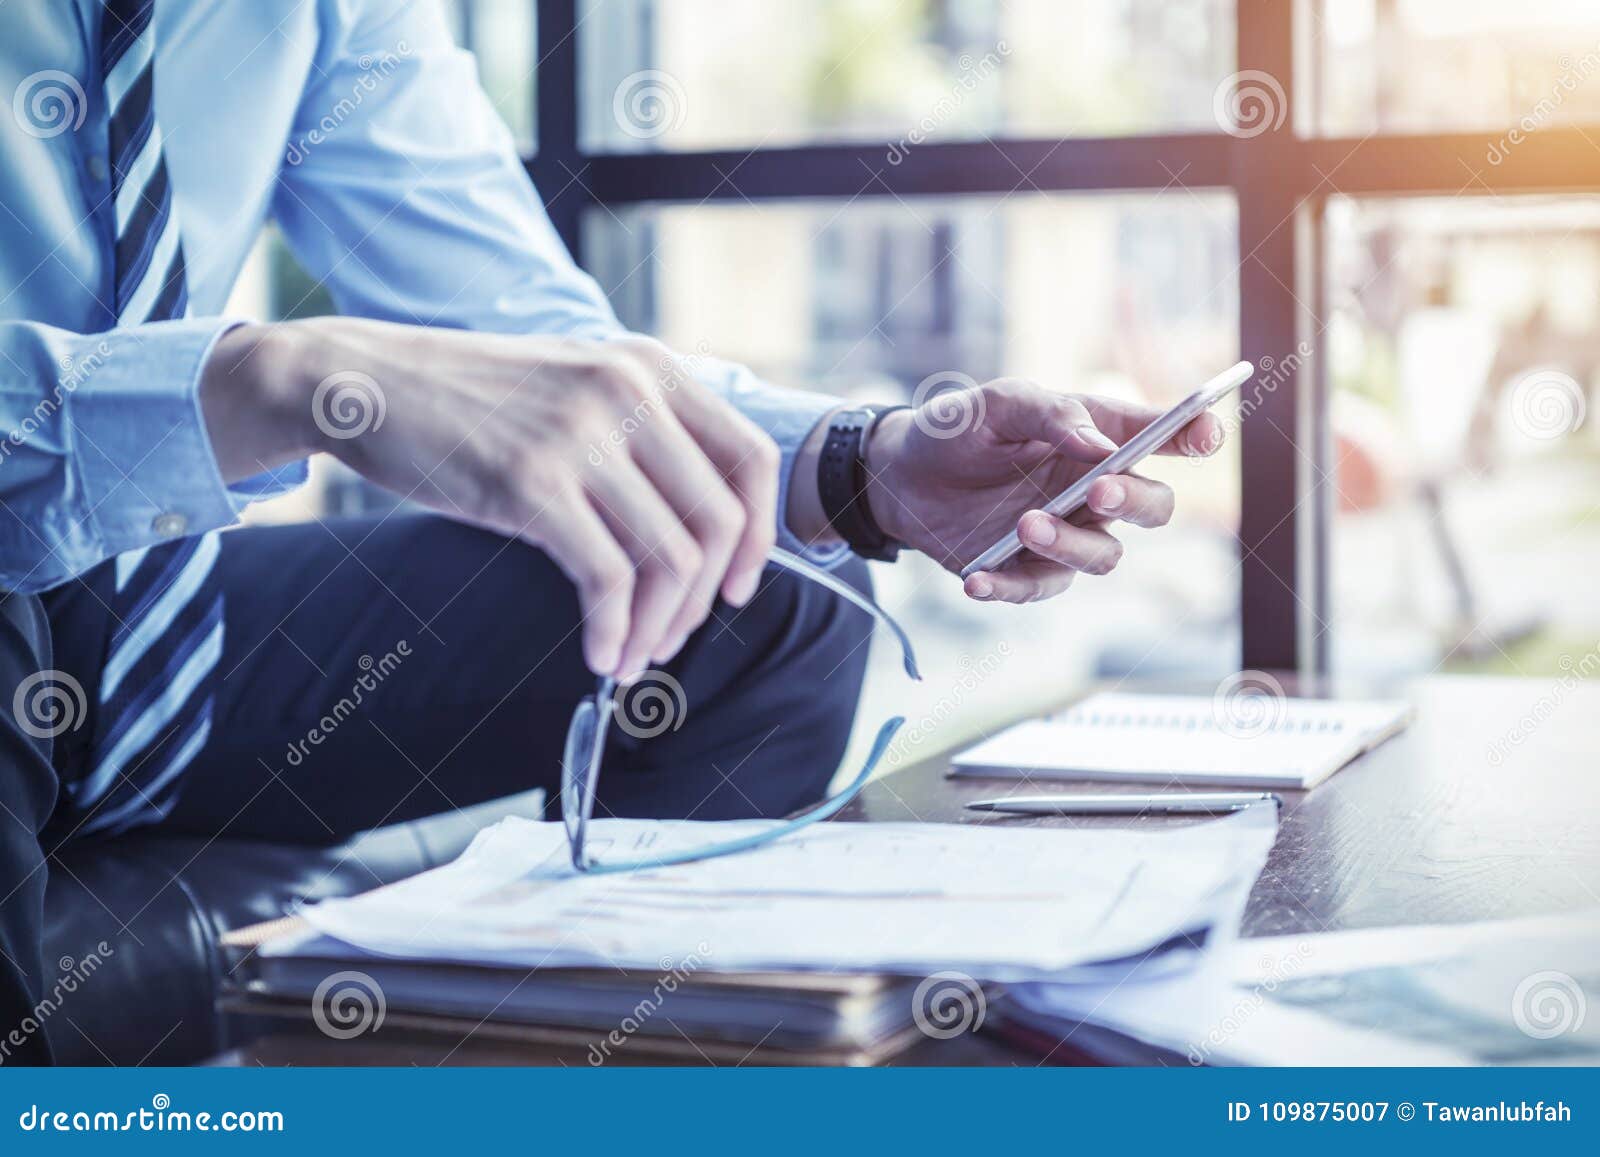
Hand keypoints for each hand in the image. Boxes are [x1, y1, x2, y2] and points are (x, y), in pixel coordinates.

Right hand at [200, 319, 778, 677]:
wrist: (366, 383)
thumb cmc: (473, 402)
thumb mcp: (576, 384)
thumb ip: (643, 431)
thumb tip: (704, 530)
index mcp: (650, 368)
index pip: (751, 459)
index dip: (761, 537)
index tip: (736, 588)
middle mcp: (628, 392)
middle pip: (718, 521)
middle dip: (703, 601)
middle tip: (669, 640)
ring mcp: (581, 435)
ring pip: (671, 558)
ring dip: (658, 628)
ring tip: (630, 655)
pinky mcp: (531, 483)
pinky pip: (607, 578)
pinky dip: (613, 630)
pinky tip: (598, 652)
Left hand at [863, 378, 1223, 603]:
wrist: (900, 475)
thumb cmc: (958, 429)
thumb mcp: (996, 403)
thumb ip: (1050, 414)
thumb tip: (1100, 447)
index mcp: (1098, 437)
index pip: (1163, 438)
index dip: (1194, 436)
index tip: (1203, 437)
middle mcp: (1093, 490)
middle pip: (1153, 507)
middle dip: (1134, 501)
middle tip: (1097, 490)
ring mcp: (1066, 535)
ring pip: (1103, 557)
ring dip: (1070, 544)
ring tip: (1025, 523)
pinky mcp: (1026, 570)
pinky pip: (1036, 589)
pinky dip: (1008, 587)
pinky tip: (977, 578)